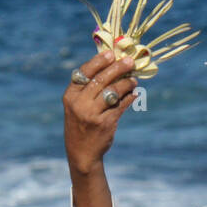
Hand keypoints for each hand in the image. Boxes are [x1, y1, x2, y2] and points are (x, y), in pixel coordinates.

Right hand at [63, 52, 138, 175]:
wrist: (82, 152)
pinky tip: (135, 93)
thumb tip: (110, 67)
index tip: (111, 54)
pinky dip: (130, 98)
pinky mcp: (106, 123)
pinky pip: (121, 105)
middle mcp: (79, 103)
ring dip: (126, 83)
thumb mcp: (77, 106)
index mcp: (70, 95)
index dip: (99, 61)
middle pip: (101, 79)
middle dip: (117, 68)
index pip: (84, 72)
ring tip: (134, 80)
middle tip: (129, 61)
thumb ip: (88, 89)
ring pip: (113, 91)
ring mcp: (92, 114)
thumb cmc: (81, 124)